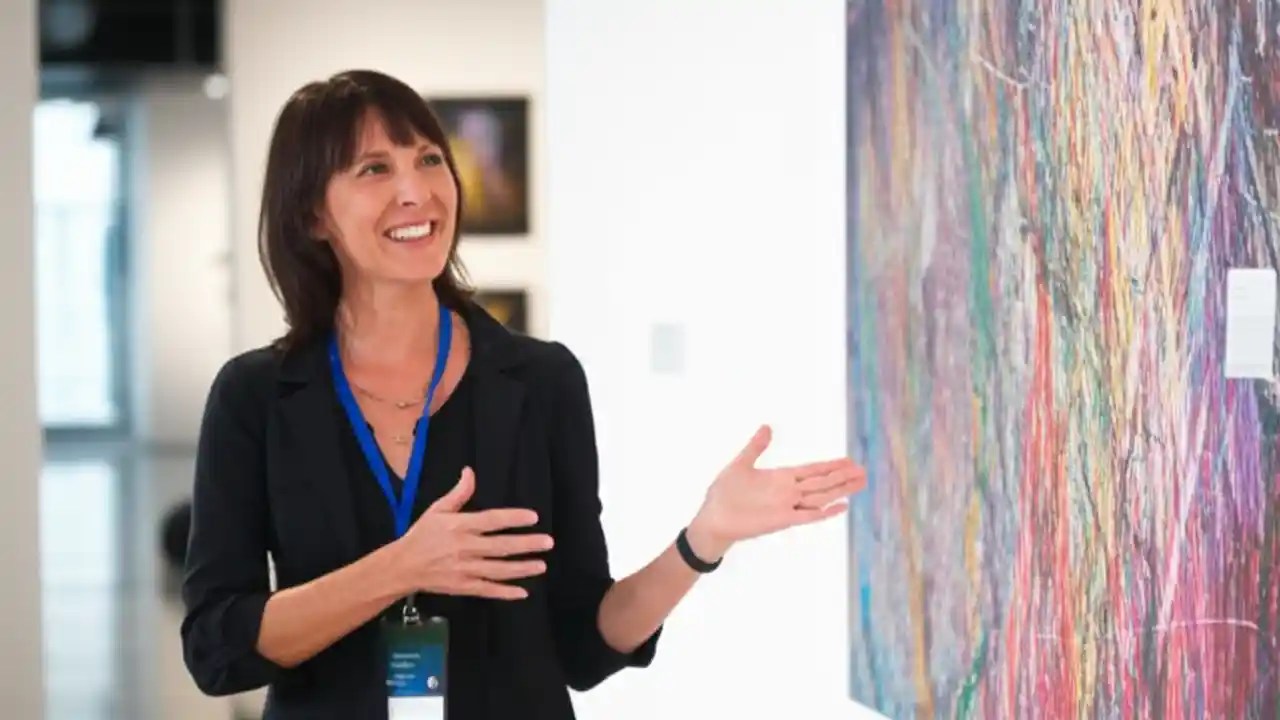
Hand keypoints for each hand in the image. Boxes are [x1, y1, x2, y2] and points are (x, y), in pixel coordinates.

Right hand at [392, 467, 553, 599]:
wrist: (401, 566)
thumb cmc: (422, 535)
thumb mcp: (437, 510)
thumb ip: (458, 494)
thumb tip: (470, 471)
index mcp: (459, 526)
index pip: (491, 520)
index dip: (513, 518)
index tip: (533, 517)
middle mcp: (463, 547)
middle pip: (500, 546)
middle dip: (526, 544)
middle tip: (548, 542)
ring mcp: (464, 569)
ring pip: (497, 569)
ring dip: (521, 568)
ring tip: (541, 565)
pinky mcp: (462, 587)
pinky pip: (487, 590)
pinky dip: (504, 592)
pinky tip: (522, 592)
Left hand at [686, 425, 866, 559]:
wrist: (712, 518)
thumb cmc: (723, 493)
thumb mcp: (741, 464)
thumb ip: (756, 447)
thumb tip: (767, 427)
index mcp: (780, 477)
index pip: (812, 470)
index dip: (830, 465)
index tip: (849, 460)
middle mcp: (788, 491)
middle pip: (822, 482)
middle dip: (843, 476)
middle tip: (865, 471)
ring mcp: (787, 506)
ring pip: (820, 496)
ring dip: (840, 490)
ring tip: (860, 483)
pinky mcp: (782, 520)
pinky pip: (808, 516)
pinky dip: (825, 512)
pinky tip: (842, 506)